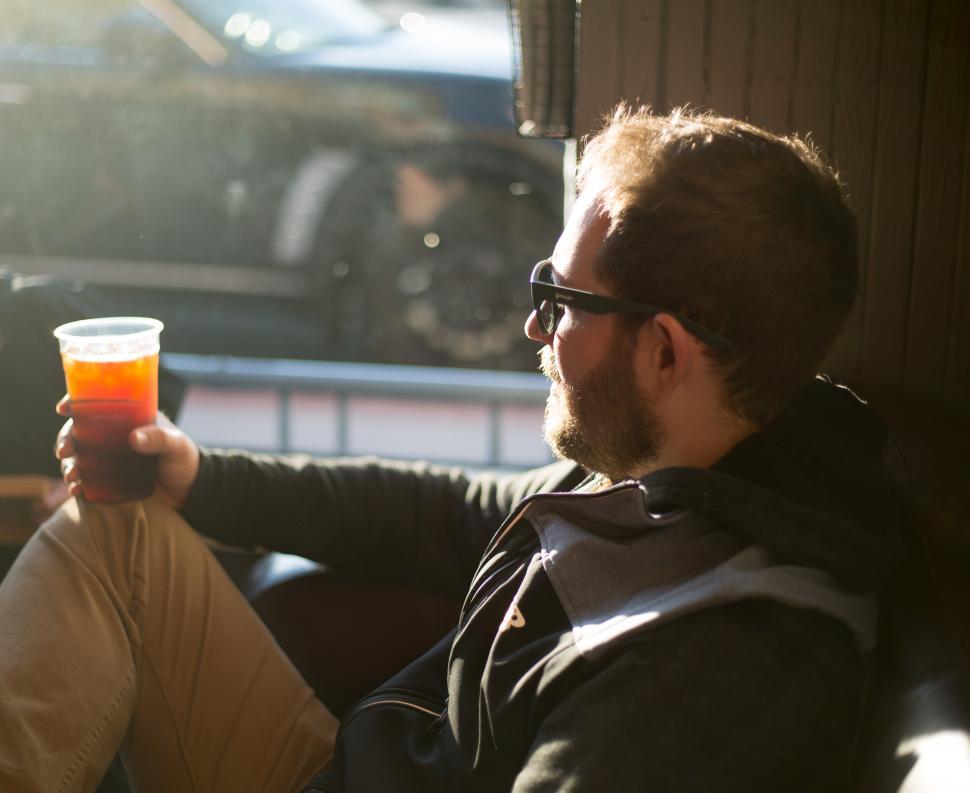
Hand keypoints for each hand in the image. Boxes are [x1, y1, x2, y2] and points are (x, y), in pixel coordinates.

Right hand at [55, 396, 200, 507]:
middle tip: (64, 450)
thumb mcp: (176, 445)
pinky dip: (78, 484)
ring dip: (69, 464)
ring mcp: (110, 457)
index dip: (78, 403)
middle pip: (80, 431)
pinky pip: (87, 479)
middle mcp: (115, 435)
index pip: (99, 404)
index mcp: (129, 418)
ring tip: (71, 476)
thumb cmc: (186, 459)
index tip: (63, 408)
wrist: (191, 489)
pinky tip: (77, 491)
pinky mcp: (110, 478)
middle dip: (66, 439)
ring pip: (79, 456)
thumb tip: (134, 437)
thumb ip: (159, 439)